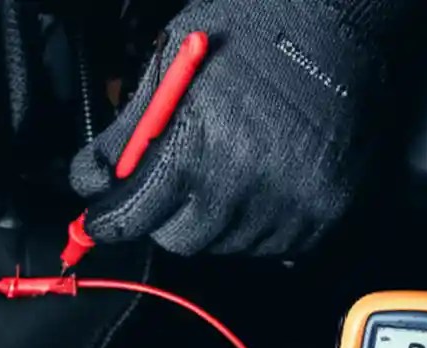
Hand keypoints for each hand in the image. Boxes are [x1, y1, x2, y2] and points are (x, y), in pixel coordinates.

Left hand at [71, 0, 411, 256]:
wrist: (337, 19)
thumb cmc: (251, 32)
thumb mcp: (172, 69)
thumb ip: (126, 133)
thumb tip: (90, 179)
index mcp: (196, 149)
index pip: (134, 218)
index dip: (112, 220)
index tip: (103, 222)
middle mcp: (242, 186)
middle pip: (181, 240)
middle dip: (170, 215)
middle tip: (182, 179)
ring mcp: (289, 204)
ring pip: (229, 245)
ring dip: (220, 219)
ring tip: (237, 166)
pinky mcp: (327, 212)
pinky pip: (277, 245)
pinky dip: (264, 223)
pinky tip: (269, 178)